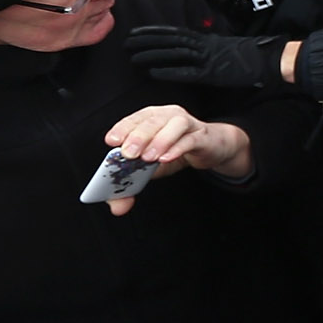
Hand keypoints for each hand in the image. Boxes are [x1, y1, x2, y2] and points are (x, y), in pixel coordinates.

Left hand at [106, 103, 255, 195]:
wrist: (210, 147)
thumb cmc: (176, 151)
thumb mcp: (151, 166)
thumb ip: (131, 184)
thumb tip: (117, 206)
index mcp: (152, 117)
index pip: (135, 119)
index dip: (123, 128)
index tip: (112, 142)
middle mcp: (169, 116)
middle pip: (153, 121)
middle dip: (138, 137)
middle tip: (128, 153)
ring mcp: (188, 124)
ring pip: (174, 125)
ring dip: (160, 141)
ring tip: (148, 158)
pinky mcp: (203, 136)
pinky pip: (191, 139)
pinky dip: (178, 148)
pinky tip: (167, 158)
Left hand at [122, 24, 278, 90]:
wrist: (267, 59)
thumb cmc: (247, 56)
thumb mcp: (223, 46)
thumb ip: (206, 47)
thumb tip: (191, 48)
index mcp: (205, 39)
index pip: (174, 32)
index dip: (153, 32)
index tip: (135, 32)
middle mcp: (203, 45)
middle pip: (169, 40)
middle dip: (146, 41)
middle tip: (126, 42)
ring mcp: (207, 58)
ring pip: (174, 53)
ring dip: (152, 54)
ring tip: (133, 56)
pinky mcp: (212, 73)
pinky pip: (186, 72)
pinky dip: (168, 71)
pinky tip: (153, 73)